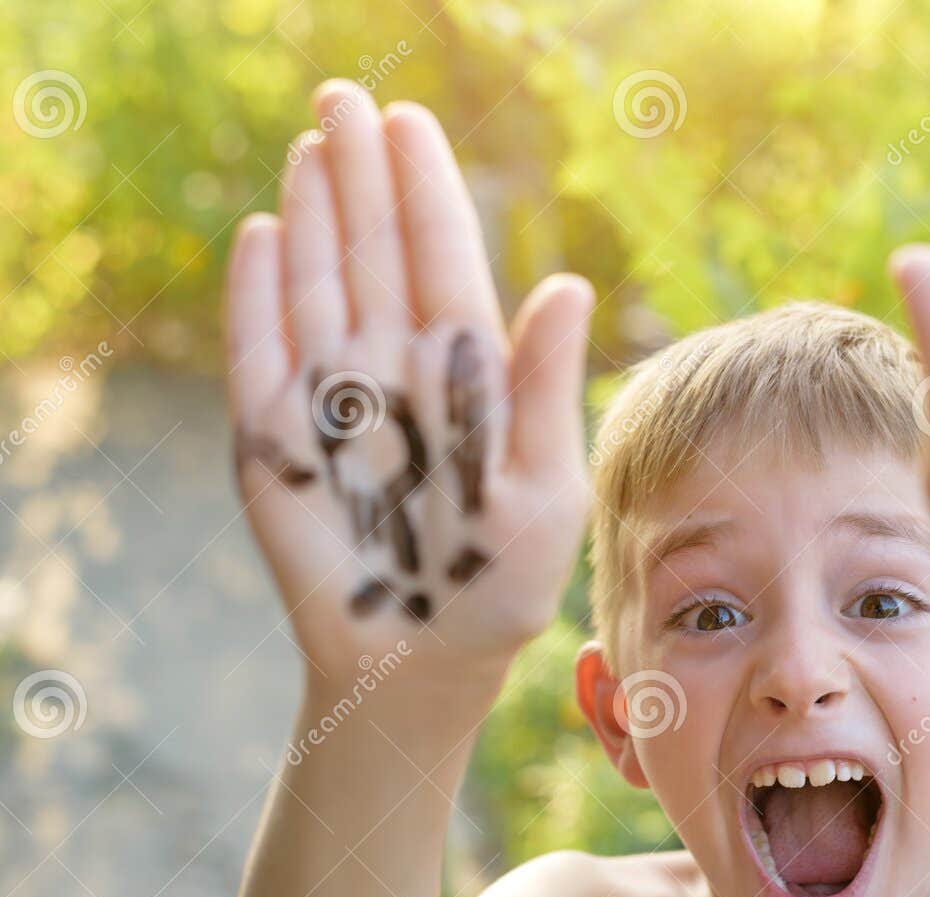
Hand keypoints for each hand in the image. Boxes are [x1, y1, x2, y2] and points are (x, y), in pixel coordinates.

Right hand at [224, 82, 592, 679]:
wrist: (425, 661)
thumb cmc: (503, 581)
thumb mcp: (544, 488)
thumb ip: (545, 389)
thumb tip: (566, 282)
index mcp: (468, 373)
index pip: (444, 261)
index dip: (427, 191)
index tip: (409, 121)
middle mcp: (398, 369)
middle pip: (377, 254)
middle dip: (361, 176)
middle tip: (344, 98)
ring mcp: (334, 398)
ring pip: (320, 285)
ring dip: (314, 214)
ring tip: (312, 144)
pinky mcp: (274, 439)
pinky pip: (261, 353)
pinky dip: (258, 297)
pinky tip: (266, 234)